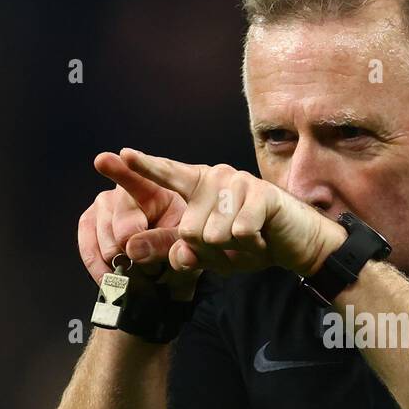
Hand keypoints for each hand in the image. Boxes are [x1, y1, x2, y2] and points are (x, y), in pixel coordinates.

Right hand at [81, 152, 197, 296]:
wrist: (176, 262)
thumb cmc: (183, 244)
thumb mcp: (184, 243)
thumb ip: (163, 242)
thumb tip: (130, 248)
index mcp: (153, 187)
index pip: (134, 176)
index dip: (119, 169)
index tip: (103, 161)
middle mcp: (123, 191)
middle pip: (119, 224)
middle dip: (135, 252)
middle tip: (155, 267)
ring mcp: (103, 207)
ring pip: (102, 239)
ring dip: (121, 263)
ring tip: (142, 274)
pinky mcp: (90, 224)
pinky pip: (87, 247)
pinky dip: (99, 269)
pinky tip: (111, 279)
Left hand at [120, 149, 345, 276]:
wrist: (294, 243)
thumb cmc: (246, 243)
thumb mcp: (204, 252)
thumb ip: (170, 250)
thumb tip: (132, 251)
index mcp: (196, 186)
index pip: (164, 175)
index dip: (140, 167)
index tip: (114, 155)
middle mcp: (214, 177)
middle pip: (188, 230)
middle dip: (209, 252)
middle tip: (231, 246)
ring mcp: (237, 182)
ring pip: (213, 235)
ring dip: (232, 251)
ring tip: (248, 240)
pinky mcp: (261, 193)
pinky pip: (240, 233)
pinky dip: (251, 247)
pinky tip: (262, 239)